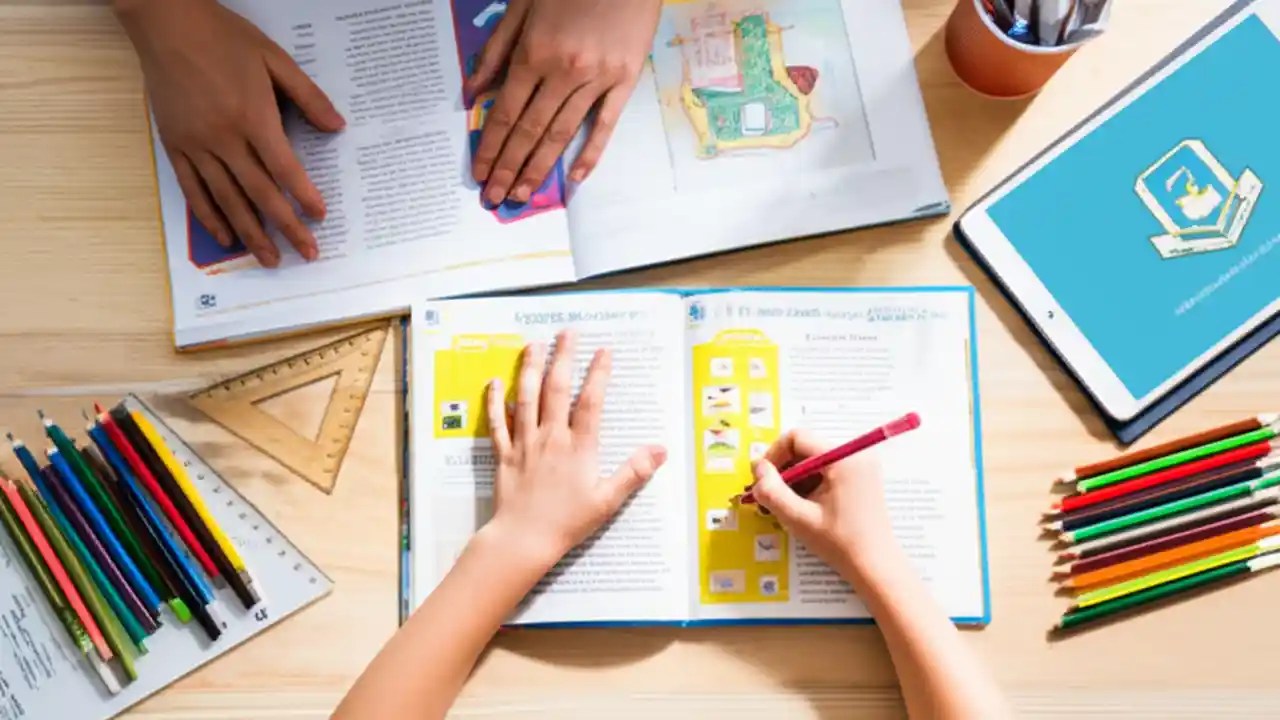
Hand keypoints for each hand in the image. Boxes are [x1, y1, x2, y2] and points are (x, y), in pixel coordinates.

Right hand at [117, 0, 344, 266]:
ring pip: (227, 200)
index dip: (303, 196)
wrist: (166, 22)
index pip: (285, 169)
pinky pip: (194, 190)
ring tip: (269, 260)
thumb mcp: (274, 59)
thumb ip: (307, 96)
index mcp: (253, 117)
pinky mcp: (175, 145)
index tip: (319, 217)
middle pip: (260, 194)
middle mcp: (224, 138)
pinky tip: (226, 236)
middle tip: (306, 254)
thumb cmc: (223, 37)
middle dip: (286, 228)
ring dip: (251, 233)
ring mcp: (196, 145)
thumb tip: (337, 126)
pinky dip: (210, 216)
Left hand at [463, 0, 660, 205]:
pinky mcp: (625, 80)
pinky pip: (605, 124)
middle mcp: (563, 72)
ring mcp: (597, 79)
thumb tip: (472, 93)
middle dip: (508, 168)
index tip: (479, 174)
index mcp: (534, 53)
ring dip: (540, 168)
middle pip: (529, 131)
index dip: (490, 147)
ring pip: (562, 133)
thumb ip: (496, 51)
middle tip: (495, 198)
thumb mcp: (522, 6)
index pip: (505, 113)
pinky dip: (591, 152)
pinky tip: (575, 177)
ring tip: (523, 194)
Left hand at [484, 330, 666, 567]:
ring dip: (530, 368)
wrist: (523, 539)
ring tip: (534, 344)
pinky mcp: (504, 454)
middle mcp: (551, 437)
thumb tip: (660, 449)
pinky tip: (495, 381)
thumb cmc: (567, 522)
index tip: (603, 350)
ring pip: (526, 397)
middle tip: (567, 332)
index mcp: (578, 447)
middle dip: (563, 357)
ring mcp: (524, 443)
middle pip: (556, 388)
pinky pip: (497, 422)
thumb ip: (633, 472)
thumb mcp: (607, 501)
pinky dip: (495, 400)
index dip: (598, 373)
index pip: (590, 401)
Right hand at [749, 431, 898, 583]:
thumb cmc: (840, 544)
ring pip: (815, 460)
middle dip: (784, 470)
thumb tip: (758, 468)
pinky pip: (828, 470)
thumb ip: (772, 491)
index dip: (774, 455)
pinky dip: (811, 483)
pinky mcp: (862, 478)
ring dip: (796, 479)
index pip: (797, 438)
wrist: (875, 566)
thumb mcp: (798, 518)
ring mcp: (861, 466)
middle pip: (806, 448)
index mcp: (842, 459)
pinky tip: (805, 506)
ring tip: (788, 505)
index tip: (763, 479)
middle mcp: (855, 455)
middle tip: (771, 495)